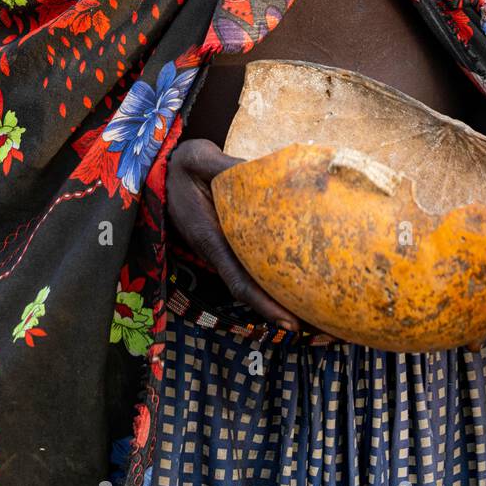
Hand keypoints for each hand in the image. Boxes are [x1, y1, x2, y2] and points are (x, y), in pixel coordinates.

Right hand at [165, 137, 303, 330]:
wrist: (164, 172)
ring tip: (320, 312)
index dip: (263, 304)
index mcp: (209, 238)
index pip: (239, 280)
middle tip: (321, 326)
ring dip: (283, 298)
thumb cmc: (181, 165)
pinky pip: (254, 265)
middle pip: (253, 291)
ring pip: (255, 281)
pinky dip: (276, 276)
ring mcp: (225, 250)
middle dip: (284, 311)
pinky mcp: (231, 243)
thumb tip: (256, 168)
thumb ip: (223, 164)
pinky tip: (303, 278)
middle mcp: (218, 252)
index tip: (289, 322)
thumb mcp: (196, 159)